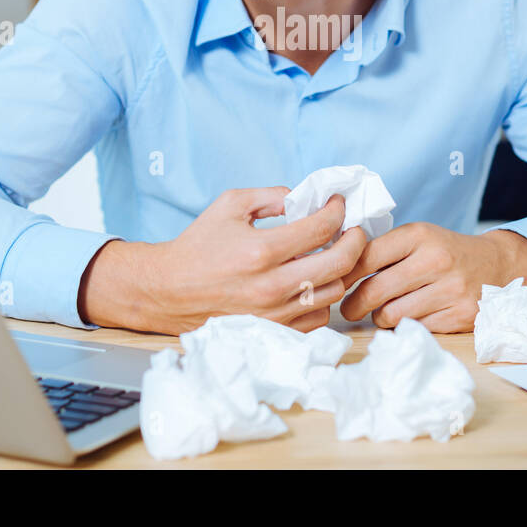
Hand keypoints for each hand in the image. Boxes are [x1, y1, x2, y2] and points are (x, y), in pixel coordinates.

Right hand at [81, 188, 366, 335]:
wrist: (170, 291)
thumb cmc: (200, 245)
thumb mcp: (230, 205)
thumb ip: (272, 195)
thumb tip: (307, 199)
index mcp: (261, 250)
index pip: (321, 228)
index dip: (337, 210)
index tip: (338, 203)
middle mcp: (272, 286)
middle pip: (341, 263)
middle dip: (355, 240)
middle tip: (351, 229)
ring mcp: (276, 313)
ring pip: (335, 291)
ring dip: (340, 269)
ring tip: (332, 254)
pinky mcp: (275, 331)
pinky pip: (319, 315)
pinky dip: (322, 296)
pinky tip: (312, 280)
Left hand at [339, 224, 526, 332]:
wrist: (498, 266)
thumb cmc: (446, 252)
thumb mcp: (419, 238)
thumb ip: (382, 249)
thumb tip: (335, 269)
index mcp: (419, 235)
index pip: (366, 256)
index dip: (344, 273)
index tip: (334, 283)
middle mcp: (435, 260)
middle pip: (374, 291)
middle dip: (353, 304)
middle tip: (348, 308)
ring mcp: (450, 290)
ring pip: (390, 315)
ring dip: (379, 317)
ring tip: (380, 312)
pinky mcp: (459, 316)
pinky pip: (413, 328)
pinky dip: (404, 327)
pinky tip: (408, 318)